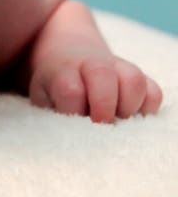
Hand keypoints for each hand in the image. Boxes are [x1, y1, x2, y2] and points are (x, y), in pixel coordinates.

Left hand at [28, 52, 162, 123]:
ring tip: (115, 124)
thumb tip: (63, 142)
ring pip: (134, 81)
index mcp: (63, 71)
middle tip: (99, 129)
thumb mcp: (43, 98)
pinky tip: (130, 120)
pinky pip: (153, 93)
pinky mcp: (137, 77)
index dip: (73, 113)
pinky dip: (147, 110)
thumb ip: (51, 116)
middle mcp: (92, 65)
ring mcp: (118, 68)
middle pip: (102, 75)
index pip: (70, 90)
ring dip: (128, 109)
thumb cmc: (54, 87)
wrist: (69, 54)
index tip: (72, 130)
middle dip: (103, 108)